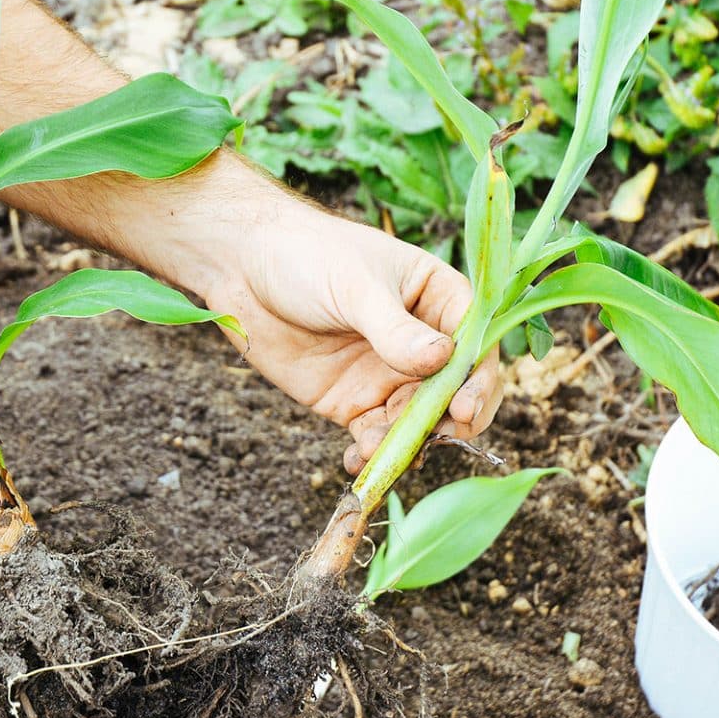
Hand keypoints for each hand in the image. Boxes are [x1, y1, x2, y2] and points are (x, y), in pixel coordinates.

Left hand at [205, 201, 502, 473]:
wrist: (240, 267)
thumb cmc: (307, 254)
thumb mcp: (355, 286)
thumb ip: (395, 328)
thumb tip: (443, 360)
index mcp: (437, 299)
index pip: (476, 343)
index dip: (478, 378)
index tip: (463, 407)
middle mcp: (421, 342)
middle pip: (454, 392)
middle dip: (450, 421)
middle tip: (436, 439)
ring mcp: (388, 375)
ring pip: (417, 422)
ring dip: (409, 444)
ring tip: (383, 452)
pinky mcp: (352, 402)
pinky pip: (375, 437)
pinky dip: (374, 455)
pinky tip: (360, 463)